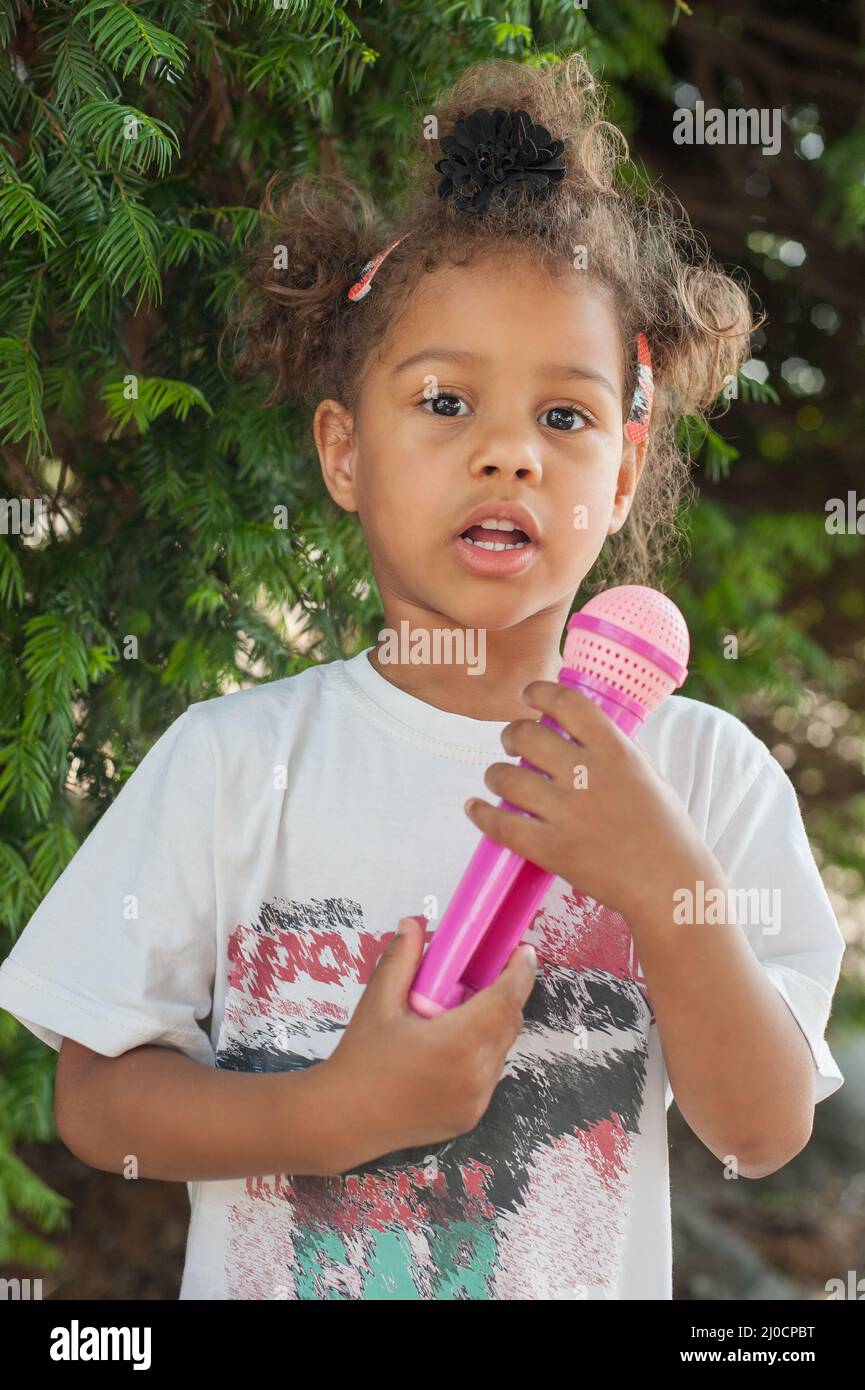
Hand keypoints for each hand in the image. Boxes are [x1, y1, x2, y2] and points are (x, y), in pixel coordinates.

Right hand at [323, 916, 537, 1169]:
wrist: (343, 1121)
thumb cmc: (360, 1060)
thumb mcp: (377, 1002)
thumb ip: (401, 959)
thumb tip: (413, 924)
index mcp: (457, 1042)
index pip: (507, 999)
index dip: (521, 972)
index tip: (522, 951)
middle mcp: (475, 1075)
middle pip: (509, 1022)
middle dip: (503, 995)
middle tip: (480, 976)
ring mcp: (476, 1101)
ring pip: (500, 1049)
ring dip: (491, 1026)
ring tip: (458, 1013)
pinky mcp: (471, 1117)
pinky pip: (488, 1075)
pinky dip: (479, 1054)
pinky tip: (450, 1047)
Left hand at [464, 680, 716, 923]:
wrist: (669, 883)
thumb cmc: (664, 828)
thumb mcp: (647, 774)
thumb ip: (614, 748)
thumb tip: (581, 726)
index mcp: (615, 751)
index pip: (567, 703)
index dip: (540, 692)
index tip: (529, 695)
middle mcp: (587, 775)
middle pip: (527, 736)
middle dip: (511, 735)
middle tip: (512, 744)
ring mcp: (567, 813)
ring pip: (506, 777)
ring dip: (495, 774)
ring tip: (498, 779)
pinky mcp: (552, 849)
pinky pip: (501, 824)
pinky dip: (481, 813)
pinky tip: (476, 808)